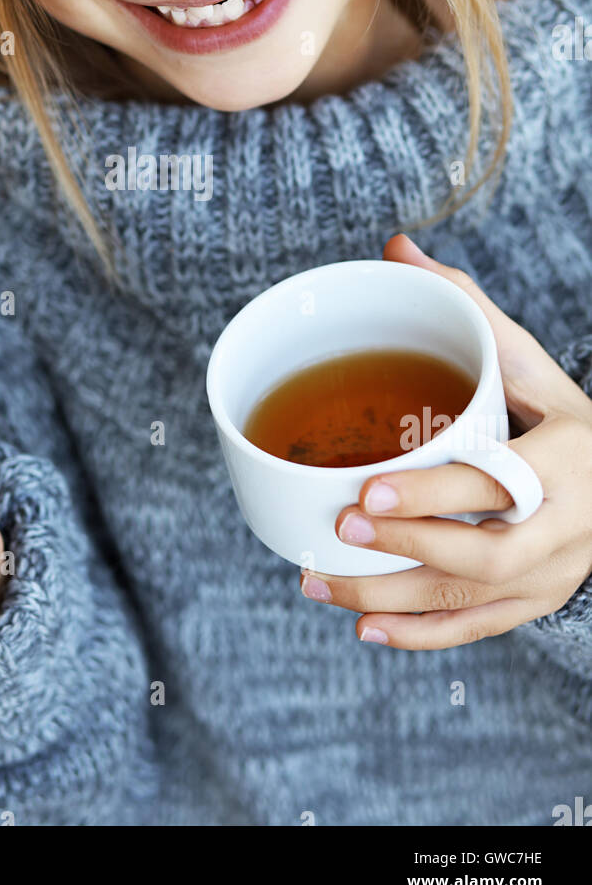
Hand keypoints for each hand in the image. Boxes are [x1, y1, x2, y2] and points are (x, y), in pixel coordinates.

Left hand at [299, 234, 591, 649]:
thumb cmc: (566, 417)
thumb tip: (396, 248)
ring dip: (391, 600)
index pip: (496, 486)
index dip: (429, 495)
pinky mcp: (536, 603)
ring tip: (319, 581)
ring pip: (470, 601)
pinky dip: (419, 636)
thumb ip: (467, 308)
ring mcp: (554, 575)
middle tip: (335, 530)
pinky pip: (476, 630)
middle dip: (403, 547)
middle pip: (482, 555)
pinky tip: (364, 627)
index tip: (362, 492)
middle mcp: (567, 527)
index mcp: (567, 461)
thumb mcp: (530, 361)